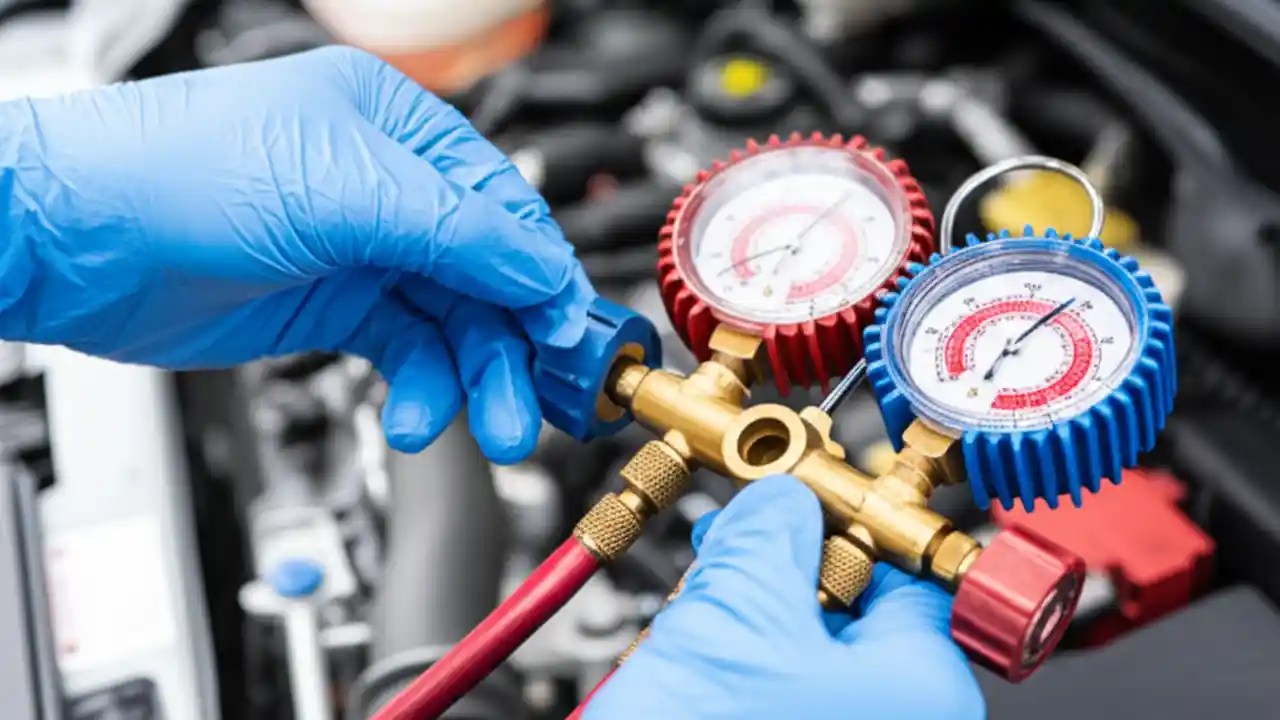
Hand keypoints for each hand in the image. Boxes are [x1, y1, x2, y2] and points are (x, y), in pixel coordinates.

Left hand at [0, 47, 591, 462]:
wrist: (70, 243)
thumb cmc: (179, 174)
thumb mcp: (344, 193)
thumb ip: (458, 235)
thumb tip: (544, 268)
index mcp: (395, 127)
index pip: (500, 203)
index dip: (540, 272)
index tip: (568, 332)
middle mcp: (385, 185)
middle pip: (484, 272)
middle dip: (511, 343)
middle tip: (534, 404)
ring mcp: (359, 249)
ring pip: (449, 321)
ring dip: (470, 380)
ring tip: (486, 426)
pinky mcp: (333, 306)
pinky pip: (404, 351)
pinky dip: (418, 388)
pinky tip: (412, 417)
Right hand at [586, 476, 984, 719]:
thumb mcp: (736, 613)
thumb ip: (767, 535)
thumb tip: (780, 500)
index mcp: (924, 686)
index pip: (901, 569)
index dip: (835, 523)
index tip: (789, 502)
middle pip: (848, 612)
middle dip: (775, 579)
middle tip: (726, 561)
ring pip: (803, 658)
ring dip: (743, 628)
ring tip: (694, 630)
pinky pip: (779, 700)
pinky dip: (733, 676)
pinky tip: (691, 672)